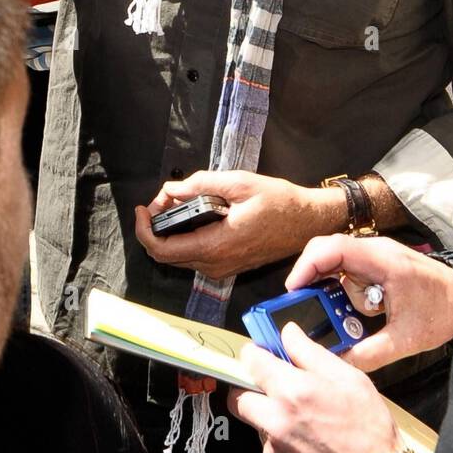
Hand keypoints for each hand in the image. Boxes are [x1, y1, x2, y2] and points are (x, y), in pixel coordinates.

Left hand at [134, 170, 341, 279]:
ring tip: (175, 203)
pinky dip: (184, 238)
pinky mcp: (228, 266)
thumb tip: (171, 189)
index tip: (144, 208)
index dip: (144, 230)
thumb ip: (201, 184)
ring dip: (169, 233)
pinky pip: (194, 257)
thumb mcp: (240, 183)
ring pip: (179, 258)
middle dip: (155, 228)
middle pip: (167, 256)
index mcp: (216, 245)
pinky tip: (191, 216)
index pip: (163, 249)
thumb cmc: (280, 202)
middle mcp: (216, 264)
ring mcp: (222, 268)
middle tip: (161, 200)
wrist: (308, 222)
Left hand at [229, 322, 412, 452]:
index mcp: (292, 391)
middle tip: (272, 388)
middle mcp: (276, 420)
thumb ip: (311, 353)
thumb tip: (288, 333)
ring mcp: (274, 450)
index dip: (253, 354)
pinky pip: (272, 449)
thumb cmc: (370, 430)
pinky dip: (284, 442)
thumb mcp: (350, 378)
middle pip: (239, 398)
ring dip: (270, 417)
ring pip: (257, 424)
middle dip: (250, 389)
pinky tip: (310, 444)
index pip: (250, 362)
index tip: (259, 354)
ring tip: (304, 421)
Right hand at [285, 234, 452, 370]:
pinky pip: (348, 270)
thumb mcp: (404, 340)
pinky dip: (342, 288)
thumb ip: (369, 353)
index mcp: (382, 261)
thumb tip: (339, 362)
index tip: (294, 288)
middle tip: (304, 305)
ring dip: (331, 287)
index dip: (308, 265)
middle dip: (312, 278)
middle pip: (327, 251)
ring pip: (335, 262)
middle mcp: (376, 250)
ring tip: (340, 314)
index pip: (333, 249)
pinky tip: (351, 310)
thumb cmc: (440, 312)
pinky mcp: (377, 263)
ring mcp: (376, 255)